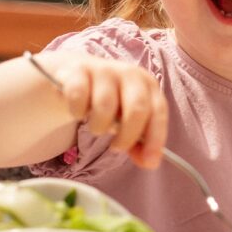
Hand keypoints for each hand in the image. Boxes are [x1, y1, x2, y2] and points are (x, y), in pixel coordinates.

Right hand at [52, 55, 167, 168]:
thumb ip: (137, 140)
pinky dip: (77, 112)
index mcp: (147, 85)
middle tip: (116, 148)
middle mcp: (129, 74)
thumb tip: (149, 162)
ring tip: (96, 128)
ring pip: (105, 106)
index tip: (149, 163)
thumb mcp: (124, 118)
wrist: (72, 75)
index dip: (156, 139)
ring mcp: (103, 69)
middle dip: (127, 136)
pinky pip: (79, 97)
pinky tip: (78, 113)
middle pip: (137, 109)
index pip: (158, 112)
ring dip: (99, 126)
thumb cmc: (105, 99)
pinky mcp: (78, 71)